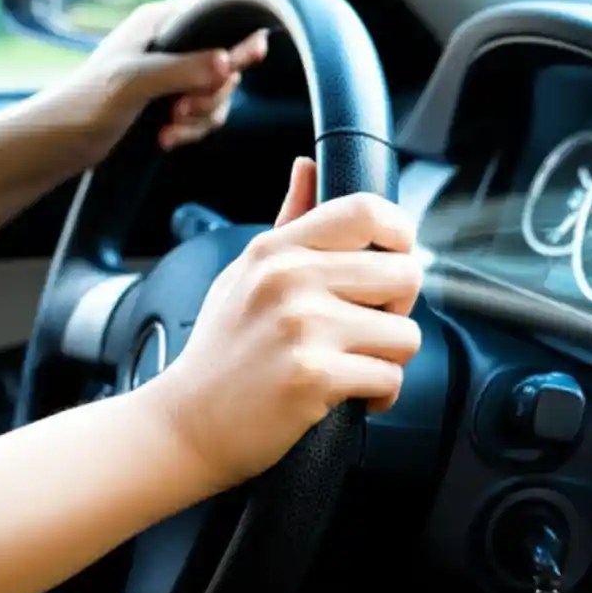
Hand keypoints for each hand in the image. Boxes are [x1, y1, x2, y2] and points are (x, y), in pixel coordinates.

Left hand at [54, 0, 268, 165]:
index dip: (236, 40)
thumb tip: (228, 62)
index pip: (214, 18)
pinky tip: (167, 140)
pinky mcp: (171, 104)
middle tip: (183, 109)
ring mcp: (172, 76)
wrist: (58, 143)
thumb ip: (182, 69)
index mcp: (159, 23)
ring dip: (201, 118)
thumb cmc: (84, 103)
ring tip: (171, 129)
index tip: (245, 60)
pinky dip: (192, 131)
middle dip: (211, 95)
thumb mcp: (134, 81)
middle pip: (224, 65)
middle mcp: (170, 45)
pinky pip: (204, 117)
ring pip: (217, 95)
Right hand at [149, 158, 422, 488]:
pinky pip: (390, 378)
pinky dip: (379, 395)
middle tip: (369, 330)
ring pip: (406, 333)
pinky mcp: (314, 375)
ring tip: (353, 366)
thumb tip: (307, 167)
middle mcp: (291, 278)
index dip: (401, 237)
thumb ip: (290, 221)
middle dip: (400, 309)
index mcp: (279, 249)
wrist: (186, 425)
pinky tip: (350, 396)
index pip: (369, 211)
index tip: (394, 264)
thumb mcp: (246, 272)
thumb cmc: (222, 351)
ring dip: (389, 359)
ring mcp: (302, 326)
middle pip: (406, 273)